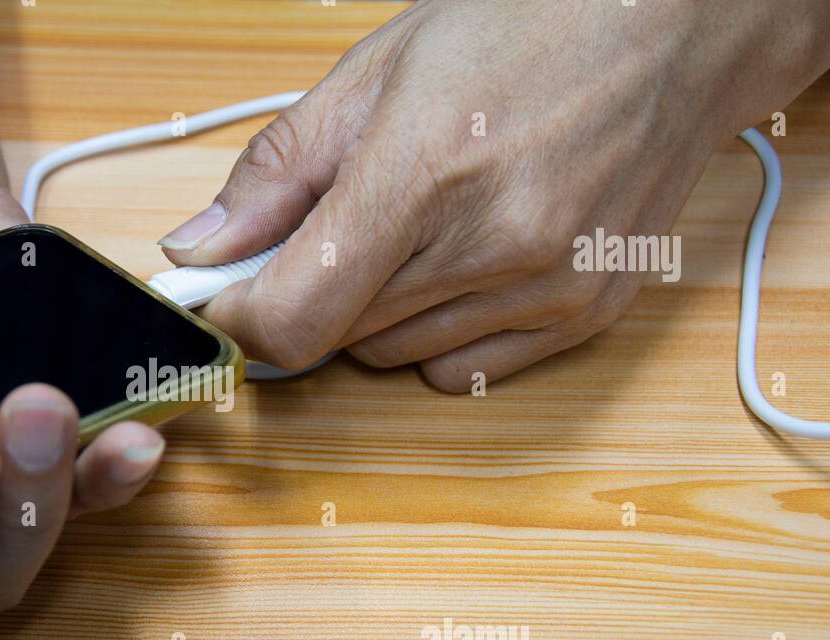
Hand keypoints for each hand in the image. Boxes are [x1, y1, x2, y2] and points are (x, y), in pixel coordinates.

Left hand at [160, 0, 829, 389]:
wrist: (677, 25)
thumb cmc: (529, 25)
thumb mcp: (376, 73)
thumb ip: (277, 173)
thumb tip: (199, 249)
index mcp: (423, 174)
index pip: (294, 315)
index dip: (238, 318)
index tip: (221, 298)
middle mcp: (492, 249)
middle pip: (336, 337)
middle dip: (306, 293)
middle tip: (327, 229)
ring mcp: (546, 291)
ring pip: (393, 356)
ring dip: (373, 311)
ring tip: (414, 227)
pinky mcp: (585, 315)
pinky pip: (462, 368)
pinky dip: (435, 332)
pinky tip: (462, 263)